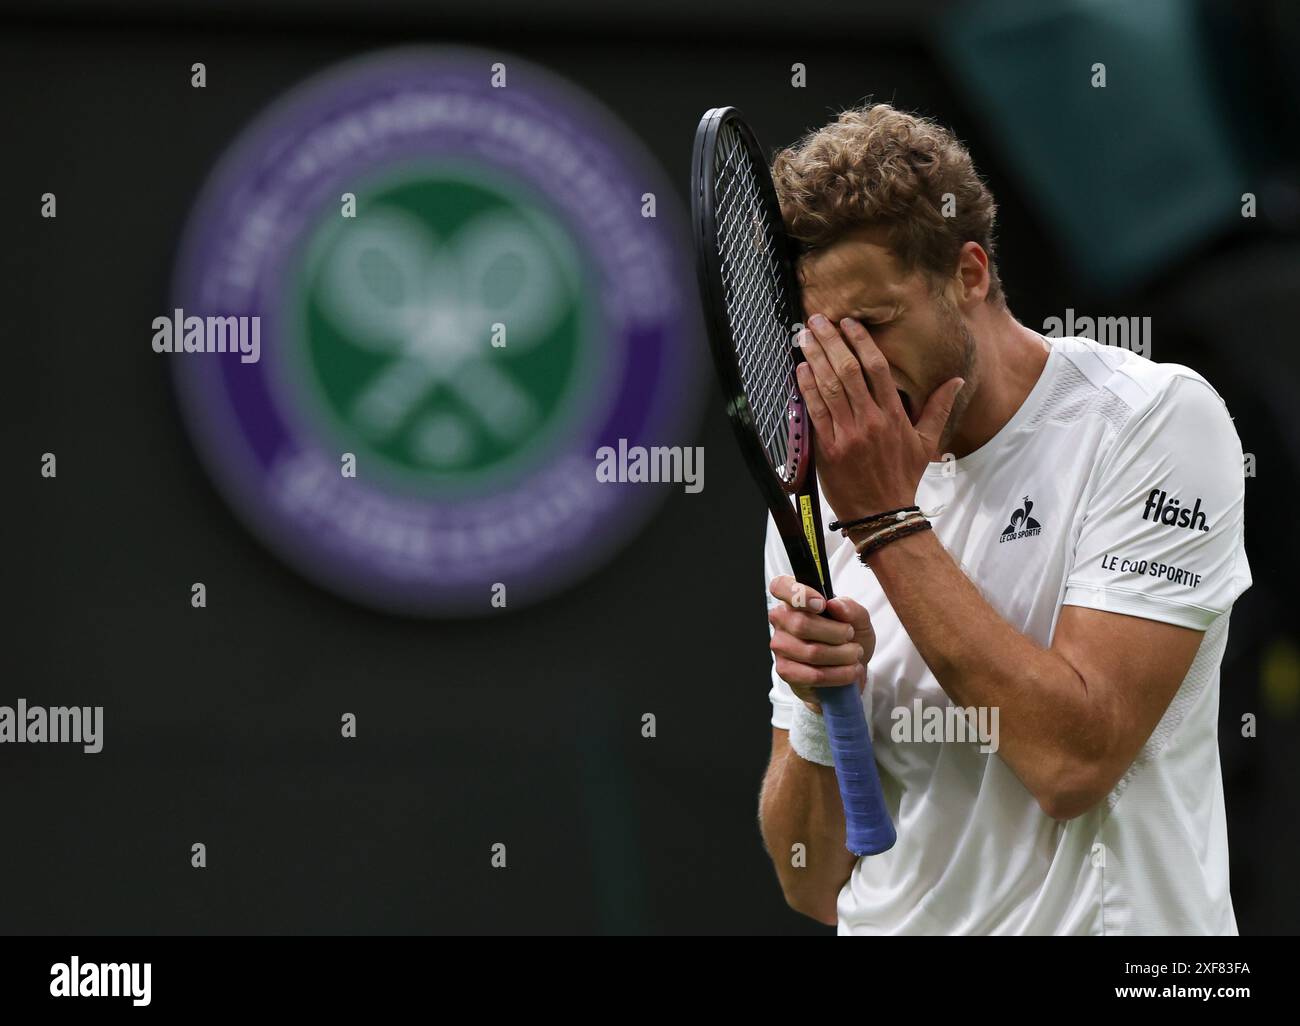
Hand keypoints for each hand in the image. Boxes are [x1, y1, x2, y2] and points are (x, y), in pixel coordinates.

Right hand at [768, 575, 874, 712]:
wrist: (850, 668)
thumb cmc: (849, 638)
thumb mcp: (859, 620)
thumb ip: (851, 608)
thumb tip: (835, 604)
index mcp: (795, 600)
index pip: (780, 586)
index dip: (798, 593)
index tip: (822, 604)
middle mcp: (782, 620)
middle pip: (801, 624)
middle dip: (836, 632)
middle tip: (850, 635)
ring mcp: (780, 646)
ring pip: (811, 652)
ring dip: (842, 655)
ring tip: (855, 654)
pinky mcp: (785, 671)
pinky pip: (813, 674)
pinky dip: (838, 674)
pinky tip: (849, 671)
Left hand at [796, 313, 962, 522]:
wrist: (883, 513)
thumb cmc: (902, 477)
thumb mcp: (927, 442)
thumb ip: (938, 408)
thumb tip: (955, 381)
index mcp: (894, 415)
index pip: (877, 368)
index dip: (861, 341)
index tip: (849, 323)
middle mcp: (871, 420)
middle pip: (849, 370)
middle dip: (832, 342)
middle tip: (818, 320)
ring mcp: (849, 433)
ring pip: (830, 386)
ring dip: (816, 358)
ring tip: (805, 337)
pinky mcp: (829, 447)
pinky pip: (816, 411)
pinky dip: (807, 387)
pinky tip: (800, 369)